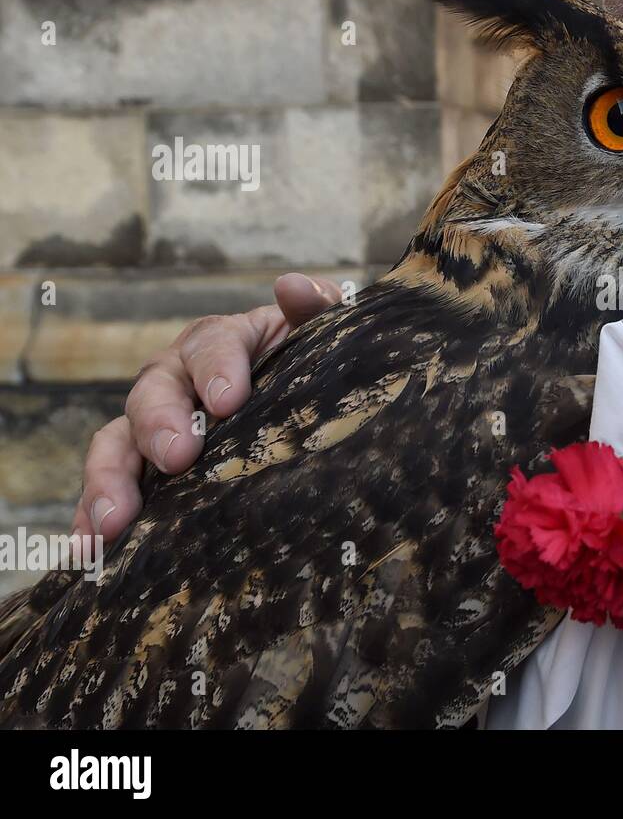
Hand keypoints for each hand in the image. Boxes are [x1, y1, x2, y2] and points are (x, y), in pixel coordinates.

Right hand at [71, 273, 342, 542]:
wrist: (305, 402)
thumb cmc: (309, 365)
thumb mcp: (320, 336)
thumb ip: (318, 308)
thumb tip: (293, 286)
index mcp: (221, 342)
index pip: (212, 344)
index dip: (217, 369)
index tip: (228, 401)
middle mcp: (176, 378)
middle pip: (153, 392)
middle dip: (160, 424)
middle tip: (177, 457)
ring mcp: (153, 424)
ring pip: (118, 443)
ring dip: (109, 479)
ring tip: (114, 519)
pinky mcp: (143, 470)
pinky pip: (111, 489)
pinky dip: (94, 516)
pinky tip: (92, 546)